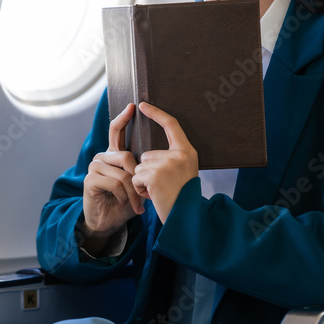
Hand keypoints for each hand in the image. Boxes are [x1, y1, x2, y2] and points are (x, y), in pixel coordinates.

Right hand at [82, 104, 144, 251]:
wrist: (108, 222)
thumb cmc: (125, 202)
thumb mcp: (138, 184)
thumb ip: (144, 169)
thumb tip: (161, 157)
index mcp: (114, 155)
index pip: (116, 130)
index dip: (124, 118)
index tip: (133, 106)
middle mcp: (102, 157)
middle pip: (124, 154)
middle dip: (138, 175)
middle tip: (144, 193)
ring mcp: (94, 167)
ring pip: (122, 172)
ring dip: (133, 191)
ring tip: (137, 204)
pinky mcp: (89, 180)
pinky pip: (114, 183)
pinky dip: (123, 196)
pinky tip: (124, 203)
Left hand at [132, 102, 199, 222]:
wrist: (188, 219)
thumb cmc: (182, 199)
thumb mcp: (182, 173)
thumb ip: (170, 160)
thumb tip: (146, 153)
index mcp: (187, 151)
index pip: (172, 125)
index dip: (156, 113)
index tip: (142, 105)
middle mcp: (179, 154)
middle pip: (147, 155)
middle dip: (147, 172)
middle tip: (163, 187)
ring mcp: (168, 163)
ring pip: (139, 167)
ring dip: (143, 182)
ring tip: (159, 193)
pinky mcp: (156, 174)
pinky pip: (136, 177)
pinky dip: (140, 189)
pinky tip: (153, 196)